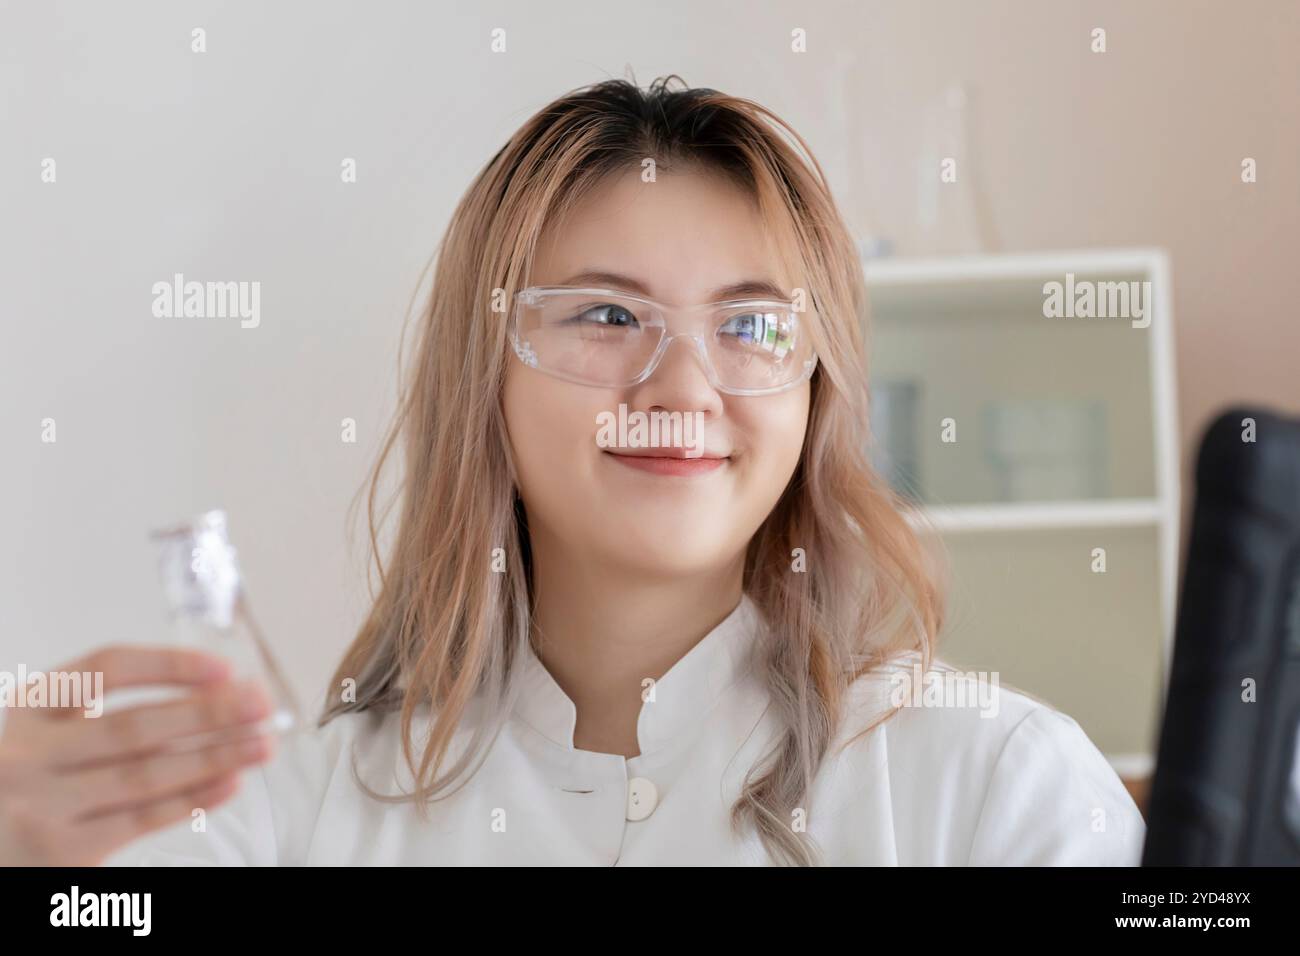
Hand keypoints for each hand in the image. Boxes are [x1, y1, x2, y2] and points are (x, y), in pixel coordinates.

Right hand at [0, 645, 277, 864]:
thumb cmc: (9, 788)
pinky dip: (192, 799)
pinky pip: (141, 819)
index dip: (171, 665)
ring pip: (147, 773)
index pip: (108, 669)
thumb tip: (200, 704)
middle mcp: (29, 753)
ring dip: (215, 756)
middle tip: (259, 703)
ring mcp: (42, 804)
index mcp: (27, 708)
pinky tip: (228, 783)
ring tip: (260, 744)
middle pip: (137, 724)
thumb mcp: (32, 735)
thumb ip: (92, 719)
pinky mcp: (59, 852)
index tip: (223, 668)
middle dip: (210, 711)